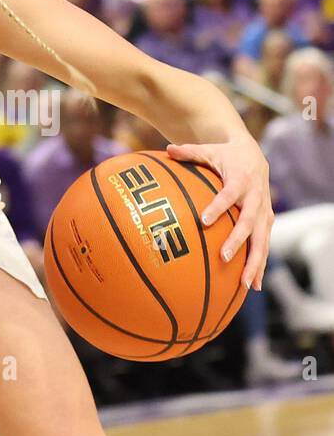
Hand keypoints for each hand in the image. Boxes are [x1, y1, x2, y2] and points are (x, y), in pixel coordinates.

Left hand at [166, 137, 272, 290]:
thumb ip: (188, 152)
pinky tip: (254, 286)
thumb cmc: (225, 155)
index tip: (203, 221)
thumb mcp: (208, 150)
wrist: (254, 155)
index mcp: (240, 180)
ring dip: (255, 262)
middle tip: (223, 257)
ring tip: (245, 284)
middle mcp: (256, 198)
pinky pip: (264, 246)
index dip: (218, 207)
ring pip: (262, 240)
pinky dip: (260, 265)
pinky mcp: (267, 222)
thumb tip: (168, 149)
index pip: (228, 195)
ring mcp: (264, 212)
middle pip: (248, 222)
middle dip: (237, 241)